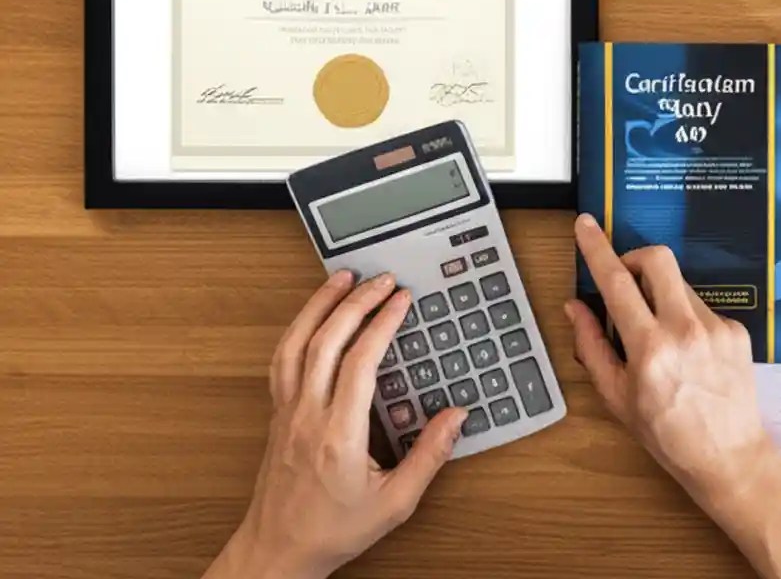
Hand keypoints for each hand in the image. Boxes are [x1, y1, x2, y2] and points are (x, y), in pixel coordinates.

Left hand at [204, 272, 467, 578]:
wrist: (278, 550)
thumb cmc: (331, 530)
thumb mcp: (395, 502)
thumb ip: (429, 456)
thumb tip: (455, 417)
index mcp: (339, 436)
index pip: (360, 362)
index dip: (382, 323)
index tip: (401, 300)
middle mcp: (307, 416)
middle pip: (326, 340)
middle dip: (356, 302)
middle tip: (381, 279)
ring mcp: (286, 412)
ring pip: (295, 343)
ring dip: (318, 305)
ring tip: (340, 279)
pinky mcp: (277, 414)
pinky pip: (283, 359)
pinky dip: (298, 329)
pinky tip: (312, 316)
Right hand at [565, 213, 780, 506]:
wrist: (728, 455)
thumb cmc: (668, 434)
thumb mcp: (617, 397)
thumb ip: (591, 346)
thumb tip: (576, 307)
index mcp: (650, 348)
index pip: (617, 282)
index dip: (597, 248)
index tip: (586, 226)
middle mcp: (685, 330)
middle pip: (658, 259)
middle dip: (635, 257)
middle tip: (625, 280)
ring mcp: (716, 328)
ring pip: (679, 284)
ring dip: (660, 295)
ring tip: (657, 335)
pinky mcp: (736, 331)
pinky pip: (701, 307)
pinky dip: (685, 317)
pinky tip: (687, 352)